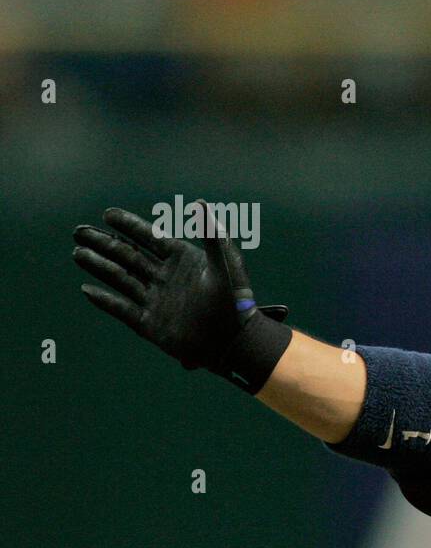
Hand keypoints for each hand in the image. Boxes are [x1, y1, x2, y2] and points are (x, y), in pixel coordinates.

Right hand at [73, 204, 288, 390]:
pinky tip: (87, 290)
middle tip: (78, 231)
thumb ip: (213, 236)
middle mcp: (166, 277)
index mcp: (182, 260)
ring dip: (99, 266)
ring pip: (121, 278)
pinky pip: (122, 310)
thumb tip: (200, 203)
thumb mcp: (226, 265)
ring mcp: (156, 300)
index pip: (150, 237)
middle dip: (104, 242)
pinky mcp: (150, 324)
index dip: (129, 225)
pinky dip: (105, 301)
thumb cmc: (235, 302)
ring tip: (77, 253)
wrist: (234, 343)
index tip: (108, 213)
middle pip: (128, 255)